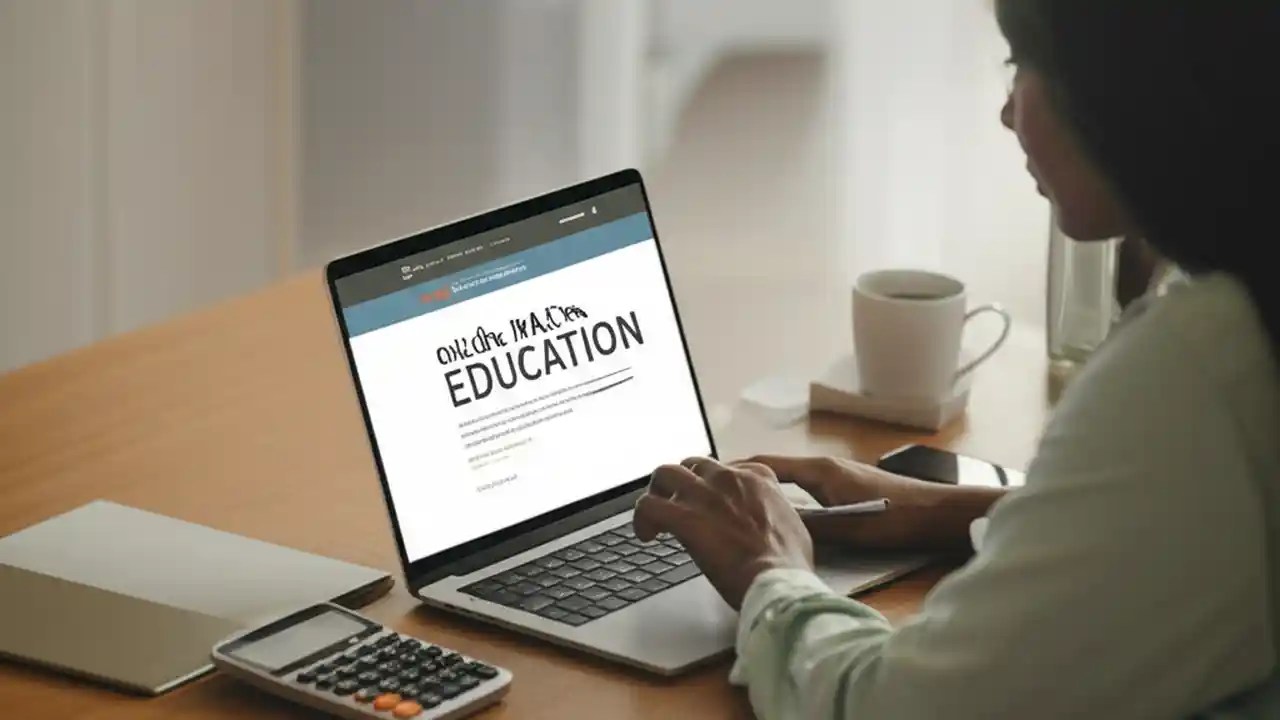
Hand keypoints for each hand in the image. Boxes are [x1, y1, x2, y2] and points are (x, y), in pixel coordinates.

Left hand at [633, 457, 812, 609]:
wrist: (777, 579)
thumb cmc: (788, 563)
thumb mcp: (792, 525)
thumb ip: (772, 513)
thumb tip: (762, 524)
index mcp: (758, 478)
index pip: (727, 467)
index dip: (713, 483)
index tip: (709, 499)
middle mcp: (728, 478)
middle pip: (693, 465)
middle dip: (682, 483)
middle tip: (678, 503)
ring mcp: (704, 495)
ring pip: (665, 473)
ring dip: (657, 491)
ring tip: (654, 512)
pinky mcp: (683, 517)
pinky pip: (649, 506)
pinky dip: (642, 518)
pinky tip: (646, 535)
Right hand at [743, 455, 1006, 552]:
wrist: (937, 513)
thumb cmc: (895, 517)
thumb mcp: (845, 526)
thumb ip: (805, 525)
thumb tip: (768, 528)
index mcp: (819, 469)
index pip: (765, 463)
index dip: (735, 471)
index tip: (709, 479)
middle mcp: (825, 467)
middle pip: (774, 470)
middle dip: (745, 480)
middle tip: (717, 493)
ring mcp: (837, 477)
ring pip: (790, 480)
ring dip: (766, 489)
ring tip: (740, 504)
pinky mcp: (847, 490)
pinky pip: (805, 490)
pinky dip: (787, 498)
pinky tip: (781, 514)